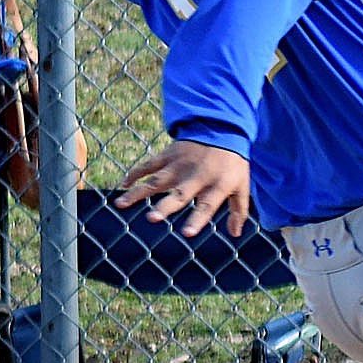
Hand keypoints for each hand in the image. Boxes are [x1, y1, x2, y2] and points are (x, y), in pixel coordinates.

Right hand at [117, 140, 250, 237]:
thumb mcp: (242, 185)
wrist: (224, 128)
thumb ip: (239, 210)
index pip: (206, 205)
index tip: (186, 234)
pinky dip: (134, 173)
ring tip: (120, 203)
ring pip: (157, 180)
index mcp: (217, 185)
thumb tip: (235, 234)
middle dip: (165, 207)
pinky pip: (149, 164)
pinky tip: (123, 184)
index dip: (197, 220)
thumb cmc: (233, 163)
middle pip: (179, 194)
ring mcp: (180, 165)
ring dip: (138, 192)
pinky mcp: (169, 154)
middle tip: (151, 218)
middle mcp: (196, 176)